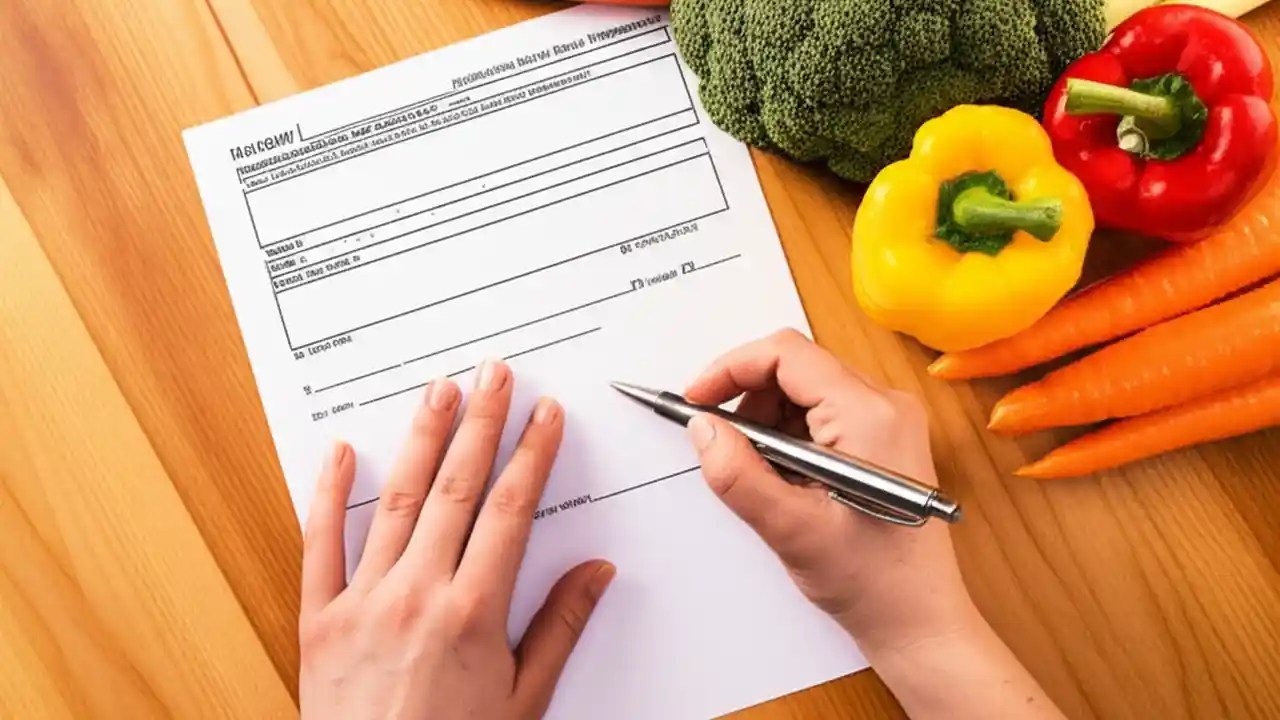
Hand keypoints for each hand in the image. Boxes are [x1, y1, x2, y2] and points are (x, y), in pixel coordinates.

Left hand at [299, 361, 614, 719]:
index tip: (544, 415)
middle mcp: (417, 594)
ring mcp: (362, 601)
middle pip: (456, 488)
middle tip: (495, 373)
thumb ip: (559, 628)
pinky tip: (339, 452)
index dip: (531, 454)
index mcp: (473, 612)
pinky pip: (319, 543)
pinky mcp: (318, 619)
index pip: (511, 511)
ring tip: (439, 391)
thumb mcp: (524, 700)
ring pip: (395, 501)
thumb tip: (597, 572)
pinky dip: (328, 494)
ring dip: (420, 439)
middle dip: (481, 424)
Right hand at [684, 330, 1063, 718]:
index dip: (731, 368)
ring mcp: (889, 419)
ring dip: (767, 421)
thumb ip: (738, 475)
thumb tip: (701, 428)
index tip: (695, 401)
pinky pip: (822, 412)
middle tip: (724, 447)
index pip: (787, 354)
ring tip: (762, 476)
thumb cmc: (873, 582)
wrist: (920, 621)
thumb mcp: (792, 530)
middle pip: (795, 367)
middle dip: (748, 399)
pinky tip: (787, 481)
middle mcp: (887, 405)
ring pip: (805, 389)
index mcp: (870, 416)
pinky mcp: (884, 437)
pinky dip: (789, 436)